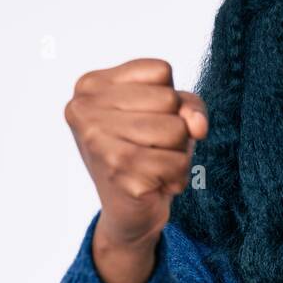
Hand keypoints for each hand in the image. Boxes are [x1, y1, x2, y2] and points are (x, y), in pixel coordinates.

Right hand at [64, 58, 208, 282]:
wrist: (130, 212)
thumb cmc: (148, 154)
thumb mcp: (171, 115)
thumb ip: (189, 105)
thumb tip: (197, 126)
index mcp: (90, 85)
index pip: (161, 71)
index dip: (169, 100)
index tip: (146, 121)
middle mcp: (85, 109)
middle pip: (170, 99)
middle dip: (175, 129)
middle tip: (151, 149)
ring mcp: (97, 140)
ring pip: (177, 130)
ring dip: (177, 154)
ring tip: (154, 166)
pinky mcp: (117, 171)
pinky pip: (177, 163)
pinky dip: (177, 177)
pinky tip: (155, 184)